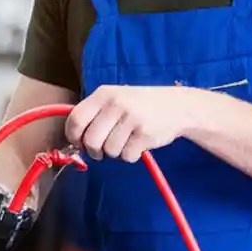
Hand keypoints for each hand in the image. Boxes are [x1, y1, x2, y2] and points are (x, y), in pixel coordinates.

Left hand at [64, 85, 198, 162]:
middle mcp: (116, 104)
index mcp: (104, 94)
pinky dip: (131, 156)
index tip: (78, 143)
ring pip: (109, 151)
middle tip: (102, 150)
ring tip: (126, 141)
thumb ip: (94, 114)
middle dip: (94, 151)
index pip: (76, 119)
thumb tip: (74, 140)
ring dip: (115, 153)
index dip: (73, 136)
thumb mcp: (115, 98)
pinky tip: (138, 144)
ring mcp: (131, 119)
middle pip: (91, 140)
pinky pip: (127, 156)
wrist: (177, 106)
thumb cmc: (140, 105)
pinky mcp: (145, 134)